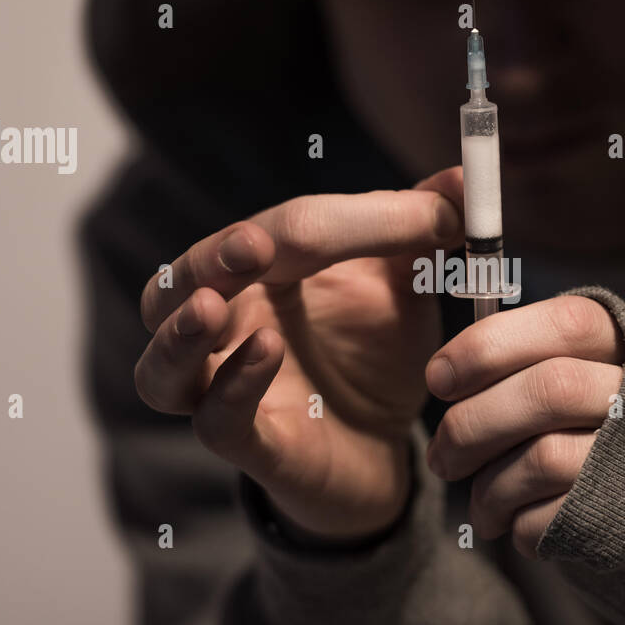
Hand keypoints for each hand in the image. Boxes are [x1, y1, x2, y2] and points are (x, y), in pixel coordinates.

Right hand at [133, 168, 463, 540]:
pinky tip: (267, 355)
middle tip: (251, 246)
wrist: (385, 446)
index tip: (424, 218)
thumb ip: (421, 230)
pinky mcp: (249, 445)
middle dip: (209, 261)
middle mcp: (226, 328)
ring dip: (180, 334)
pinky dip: (232, 388)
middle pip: (176, 287)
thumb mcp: (404, 287)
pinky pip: (214, 421)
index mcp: (257, 275)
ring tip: (211, 308)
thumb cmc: (376, 355)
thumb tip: (464, 177)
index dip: (347, 223)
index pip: (277, 232)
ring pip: (161, 368)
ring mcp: (224, 390)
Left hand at [424, 295, 624, 557]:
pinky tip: (520, 526)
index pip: (567, 325)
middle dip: (472, 425)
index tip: (438, 377)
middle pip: (549, 390)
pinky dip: (518, 526)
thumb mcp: (607, 376)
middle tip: (442, 457)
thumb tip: (449, 369)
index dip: (490, 346)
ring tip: (482, 505)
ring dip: (490, 487)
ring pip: (543, 459)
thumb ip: (545, 357)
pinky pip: (552, 519)